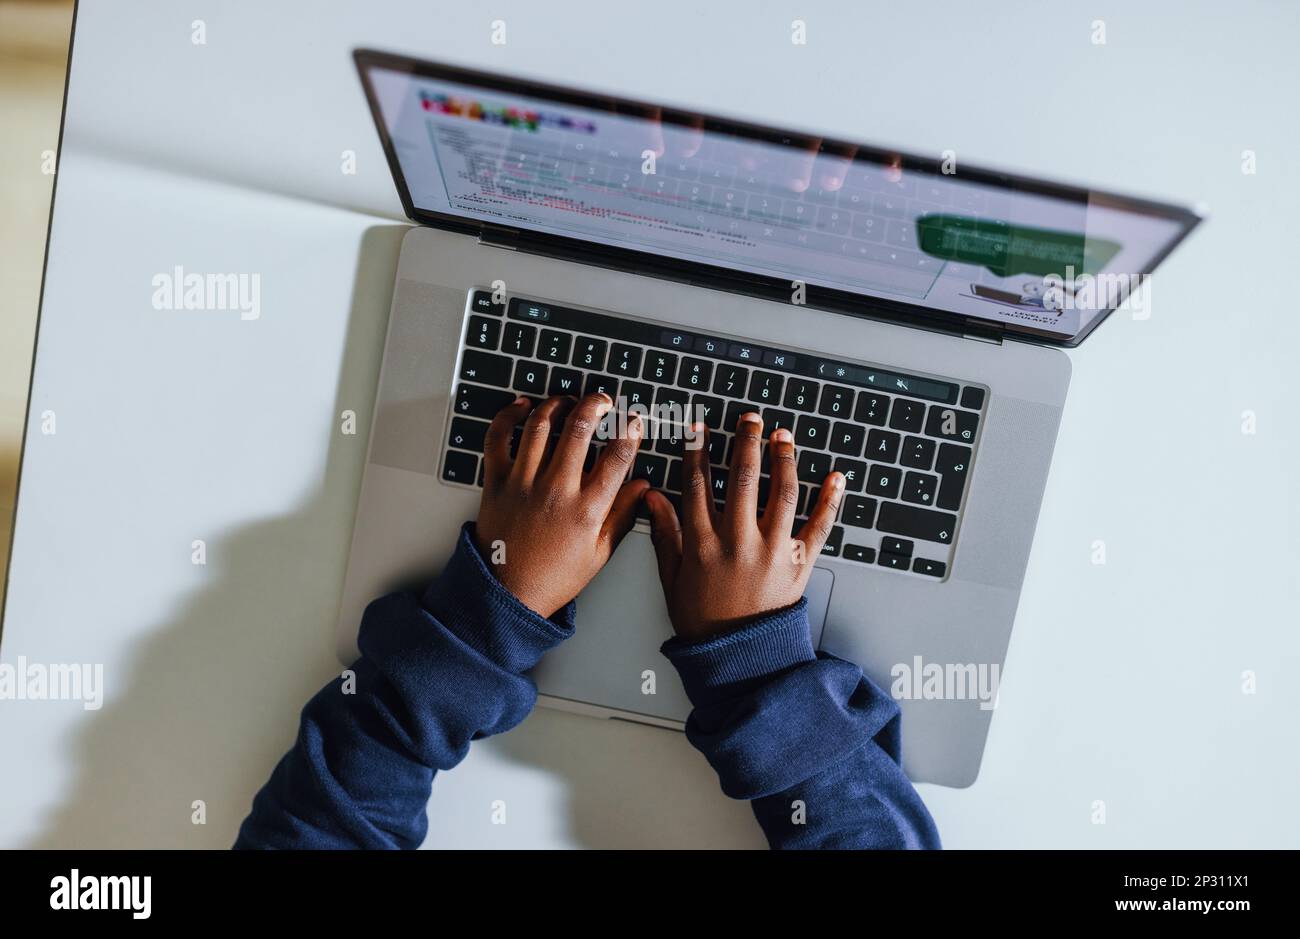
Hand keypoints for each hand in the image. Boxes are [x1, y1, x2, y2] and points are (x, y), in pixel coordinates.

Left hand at [475, 393, 646, 616]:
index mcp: (586, 509)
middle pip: (580, 429)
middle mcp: (556, 489)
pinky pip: (499, 437)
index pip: (616, 457)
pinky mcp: (497, 481)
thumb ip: (622, 515)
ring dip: (558, 403)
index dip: (629, 432)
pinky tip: (524, 406)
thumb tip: (643, 487)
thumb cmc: (553, 577)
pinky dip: (510, 415)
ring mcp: (523, 482)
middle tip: (602, 399)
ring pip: (542, 425)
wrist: (505, 593)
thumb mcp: (598, 553)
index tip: (634, 419)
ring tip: (568, 400)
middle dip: (595, 405)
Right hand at [644, 412, 844, 641]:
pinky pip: (819, 527)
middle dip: (745, 443)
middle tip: (750, 419)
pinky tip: (836, 476)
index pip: (697, 486)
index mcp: (703, 545)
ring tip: (783, 436)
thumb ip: (665, 535)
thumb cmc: (704, 621)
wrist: (740, 659)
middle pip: (742, 480)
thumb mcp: (673, 580)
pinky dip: (830, 500)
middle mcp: (738, 543)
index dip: (697, 452)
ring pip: (782, 494)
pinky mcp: (800, 565)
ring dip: (784, 460)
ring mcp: (772, 552)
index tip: (699, 428)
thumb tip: (653, 497)